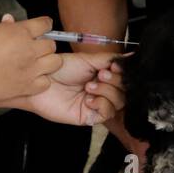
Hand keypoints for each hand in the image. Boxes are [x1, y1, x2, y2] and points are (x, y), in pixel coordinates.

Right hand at [0, 14, 61, 104]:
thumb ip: (6, 27)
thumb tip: (10, 21)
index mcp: (21, 32)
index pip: (45, 24)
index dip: (44, 26)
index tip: (42, 30)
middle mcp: (29, 49)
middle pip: (52, 45)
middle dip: (45, 47)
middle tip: (36, 50)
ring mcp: (30, 68)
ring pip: (55, 63)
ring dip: (48, 63)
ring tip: (38, 65)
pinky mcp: (27, 86)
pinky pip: (45, 82)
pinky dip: (41, 81)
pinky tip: (31, 79)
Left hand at [8, 54, 123, 125]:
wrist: (41, 80)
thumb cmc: (60, 69)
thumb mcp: (88, 59)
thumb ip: (111, 59)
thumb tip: (132, 55)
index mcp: (104, 76)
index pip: (125, 78)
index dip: (124, 73)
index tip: (116, 67)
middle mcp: (103, 91)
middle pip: (125, 92)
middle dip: (116, 82)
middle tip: (101, 75)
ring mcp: (96, 104)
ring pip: (118, 103)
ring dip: (107, 92)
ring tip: (90, 86)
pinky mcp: (88, 116)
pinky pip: (106, 114)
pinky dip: (101, 104)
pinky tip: (88, 98)